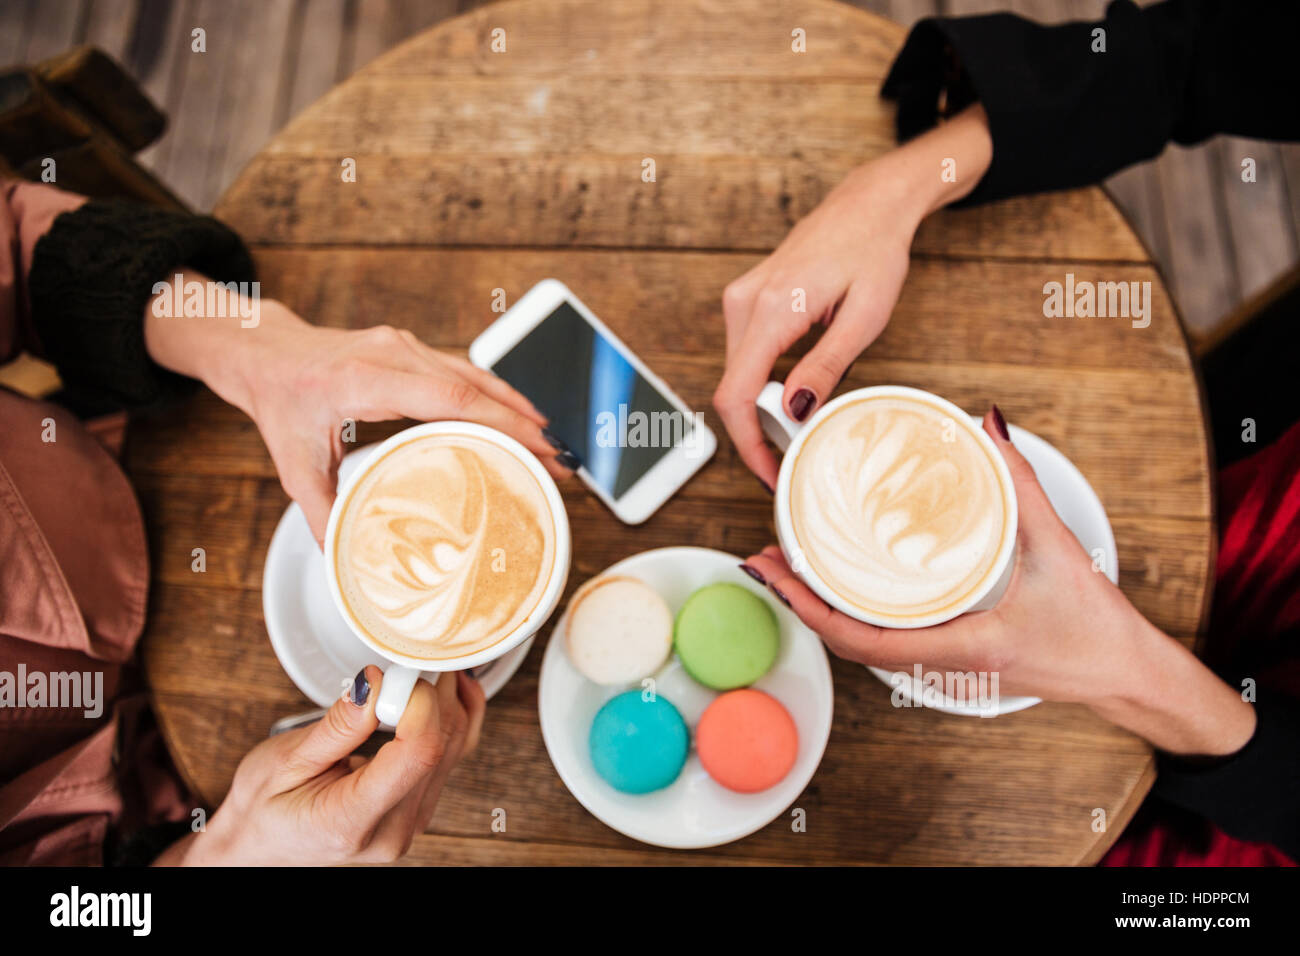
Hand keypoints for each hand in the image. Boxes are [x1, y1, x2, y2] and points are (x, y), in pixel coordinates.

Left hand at [146, 297, 572, 544]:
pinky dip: (498, 396)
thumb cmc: (280, 400)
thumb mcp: (294, 464)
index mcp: (366, 378)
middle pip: (475, 388)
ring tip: (553, 446)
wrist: (265, 350)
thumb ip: (324, 514)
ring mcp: (406, 345)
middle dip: (524, 425)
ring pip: (477, 375)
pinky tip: (522, 419)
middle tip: (561, 463)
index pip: (448, 397)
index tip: (537, 447)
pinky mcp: (413, 348)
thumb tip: (347, 563)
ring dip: (518, 409)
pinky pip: (465, 371)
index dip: (500, 422)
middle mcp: (393, 353)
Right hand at [165, 667, 484, 864]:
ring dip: (448, 700)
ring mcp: (411, 822)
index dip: (420, 702)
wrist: (260, 845)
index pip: (418, 754)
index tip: (398, 672)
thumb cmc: (263, 808)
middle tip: (412, 653)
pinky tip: (450, 690)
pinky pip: (451, 758)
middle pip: (440, 747)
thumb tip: (377, 683)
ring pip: (454, 749)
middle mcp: (393, 829)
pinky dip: (454, 718)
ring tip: (426, 663)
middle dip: (433, 692)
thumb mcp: (283, 762)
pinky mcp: (417, 808)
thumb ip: (338, 726)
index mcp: (350, 821)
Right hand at [713, 105, 992, 488]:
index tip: (771, 473)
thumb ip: (824, 368)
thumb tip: (793, 414)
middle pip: (732, 390)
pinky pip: (744, 356)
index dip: (748, 445)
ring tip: (802, 421)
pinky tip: (792, 390)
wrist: (869, 205)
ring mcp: (740, 299)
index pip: (736, 394)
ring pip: (736, 375)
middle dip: (758, 432)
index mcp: (771, 309)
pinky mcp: (746, 300)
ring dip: (761, 408)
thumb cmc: (874, 253)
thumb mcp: (863, 319)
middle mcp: (744, 303)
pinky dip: (763, 383)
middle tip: (797, 453)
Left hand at [743, 409, 1256, 756]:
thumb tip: (988, 427)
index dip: (811, 607)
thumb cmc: (1096, 630)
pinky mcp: (949, 653)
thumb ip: (1021, 485)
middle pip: (848, 641)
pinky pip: (886, 639)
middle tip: (764, 558)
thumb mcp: (1059, 550)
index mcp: (960, 646)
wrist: (1126, 676)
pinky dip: (852, 613)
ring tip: (788, 567)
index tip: (775, 573)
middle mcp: (940, 661)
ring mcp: (941, 662)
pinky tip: (838, 584)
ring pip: (863, 643)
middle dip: (800, 602)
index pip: (863, 640)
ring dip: (820, 607)